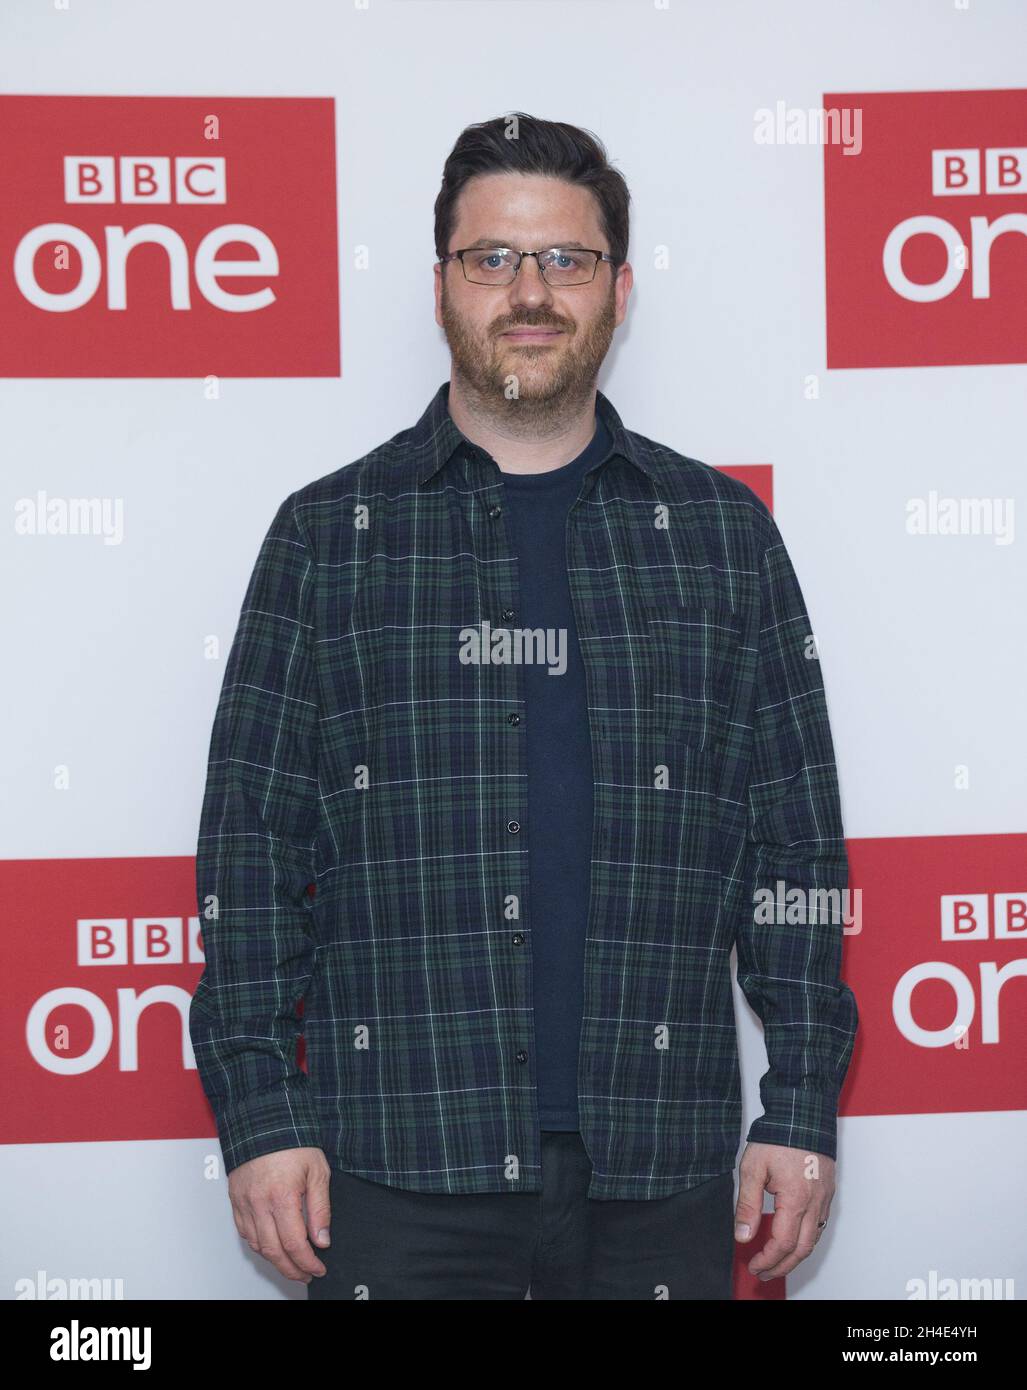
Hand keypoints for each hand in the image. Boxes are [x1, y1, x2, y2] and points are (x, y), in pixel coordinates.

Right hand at [227, 1146, 332, 1282]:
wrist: (265, 1120)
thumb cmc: (293, 1140)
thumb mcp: (317, 1171)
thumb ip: (320, 1208)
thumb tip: (322, 1239)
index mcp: (282, 1196)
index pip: (295, 1243)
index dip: (308, 1262)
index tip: (318, 1268)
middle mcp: (259, 1203)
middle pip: (274, 1251)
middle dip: (292, 1269)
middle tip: (306, 1274)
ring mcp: (244, 1202)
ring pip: (257, 1245)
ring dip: (275, 1260)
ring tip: (291, 1264)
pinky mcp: (235, 1199)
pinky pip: (244, 1232)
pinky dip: (259, 1245)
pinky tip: (271, 1246)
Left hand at [733, 1141, 834, 1280]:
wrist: (802, 1113)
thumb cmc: (778, 1137)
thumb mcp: (753, 1168)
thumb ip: (747, 1204)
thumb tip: (742, 1235)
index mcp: (796, 1200)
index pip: (782, 1244)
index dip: (767, 1259)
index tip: (753, 1264)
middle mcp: (815, 1203)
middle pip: (801, 1250)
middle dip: (782, 1266)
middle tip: (763, 1272)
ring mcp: (824, 1198)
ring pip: (814, 1240)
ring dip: (795, 1256)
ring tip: (776, 1262)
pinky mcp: (827, 1191)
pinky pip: (820, 1225)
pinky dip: (806, 1239)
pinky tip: (794, 1239)